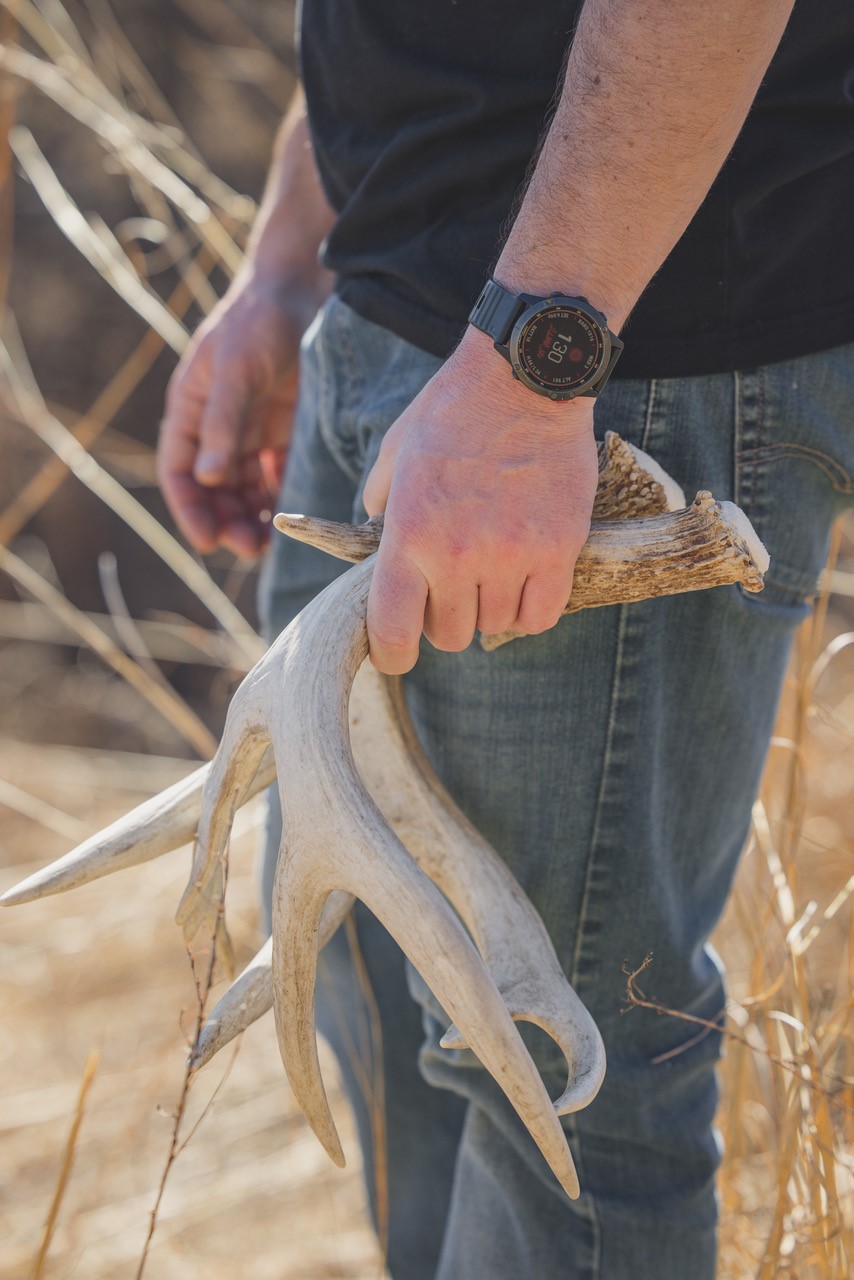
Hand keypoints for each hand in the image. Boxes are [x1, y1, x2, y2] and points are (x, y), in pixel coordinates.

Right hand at [157, 271, 320, 558]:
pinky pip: (274, 474)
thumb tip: (207, 478)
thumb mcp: (236, 369)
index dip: (190, 510)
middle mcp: (215, 428)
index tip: (209, 541)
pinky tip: (292, 516)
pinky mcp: (281, 430)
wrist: (301, 290)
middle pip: (212, 489)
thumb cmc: (258, 322)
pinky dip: (278, 497)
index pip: (179, 473)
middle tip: (251, 549)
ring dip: (251, 517)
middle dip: (226, 521)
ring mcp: (248, 431)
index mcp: (190, 412)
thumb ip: (223, 423)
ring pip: (243, 488)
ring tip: (270, 543)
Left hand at [362, 330, 598, 673]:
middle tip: (455, 585)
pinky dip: (533, 609)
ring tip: (494, 568)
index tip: (399, 654)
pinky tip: (527, 581)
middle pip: (450, 635)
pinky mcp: (558, 550)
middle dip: (448, 617)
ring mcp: (511, 556)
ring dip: (492, 607)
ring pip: (497, 627)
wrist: (525, 377)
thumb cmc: (454, 410)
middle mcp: (457, 555)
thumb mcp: (396, 450)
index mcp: (409, 535)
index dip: (393, 654)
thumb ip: (379, 501)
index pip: (392, 630)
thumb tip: (373, 534)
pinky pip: (541, 616)